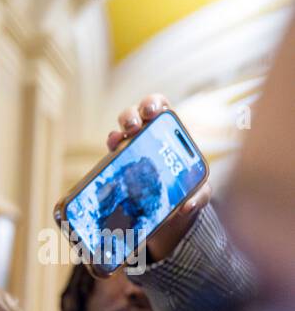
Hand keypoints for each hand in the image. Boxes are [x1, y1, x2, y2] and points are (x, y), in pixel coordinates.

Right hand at [106, 94, 211, 262]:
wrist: (168, 206)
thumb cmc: (186, 191)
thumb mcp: (198, 192)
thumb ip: (199, 196)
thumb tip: (188, 206)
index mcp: (170, 131)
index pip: (161, 107)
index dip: (154, 103)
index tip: (153, 112)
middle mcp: (149, 134)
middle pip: (137, 113)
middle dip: (132, 115)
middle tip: (133, 128)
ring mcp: (132, 146)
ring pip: (121, 128)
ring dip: (118, 130)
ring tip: (118, 139)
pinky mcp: (119, 161)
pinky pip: (112, 150)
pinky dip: (111, 146)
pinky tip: (111, 151)